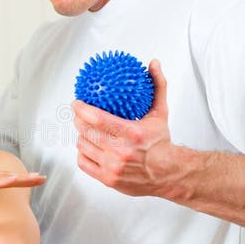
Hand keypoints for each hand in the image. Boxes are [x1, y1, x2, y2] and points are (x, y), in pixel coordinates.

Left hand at [72, 59, 177, 195]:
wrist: (168, 174)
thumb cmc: (161, 143)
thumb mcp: (160, 113)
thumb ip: (157, 86)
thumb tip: (154, 64)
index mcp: (131, 133)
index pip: (96, 118)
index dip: (81, 109)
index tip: (77, 102)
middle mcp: (120, 151)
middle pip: (86, 131)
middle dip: (78, 120)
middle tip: (79, 114)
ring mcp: (112, 167)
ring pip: (83, 146)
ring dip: (81, 136)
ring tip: (84, 129)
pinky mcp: (107, 179)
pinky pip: (83, 163)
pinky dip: (83, 153)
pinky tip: (87, 146)